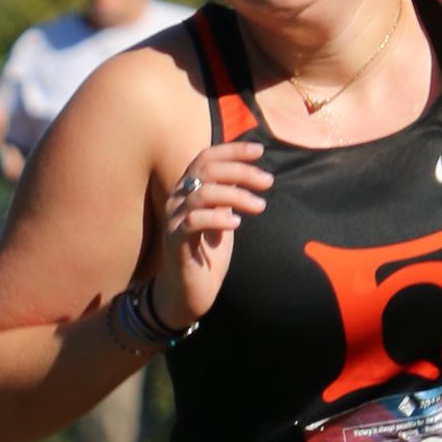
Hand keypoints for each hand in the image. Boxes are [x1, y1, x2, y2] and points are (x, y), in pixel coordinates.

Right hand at [150, 141, 271, 326]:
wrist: (189, 291)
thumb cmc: (208, 254)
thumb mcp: (223, 218)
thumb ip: (230, 195)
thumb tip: (250, 172)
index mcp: (189, 190)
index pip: (206, 158)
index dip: (232, 150)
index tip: (259, 151)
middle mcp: (177, 200)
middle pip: (206, 171)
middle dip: (240, 172)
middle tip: (268, 182)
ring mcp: (174, 220)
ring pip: (202, 194)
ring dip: (235, 196)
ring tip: (260, 207)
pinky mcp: (175, 242)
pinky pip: (193, 221)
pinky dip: (217, 218)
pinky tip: (236, 224)